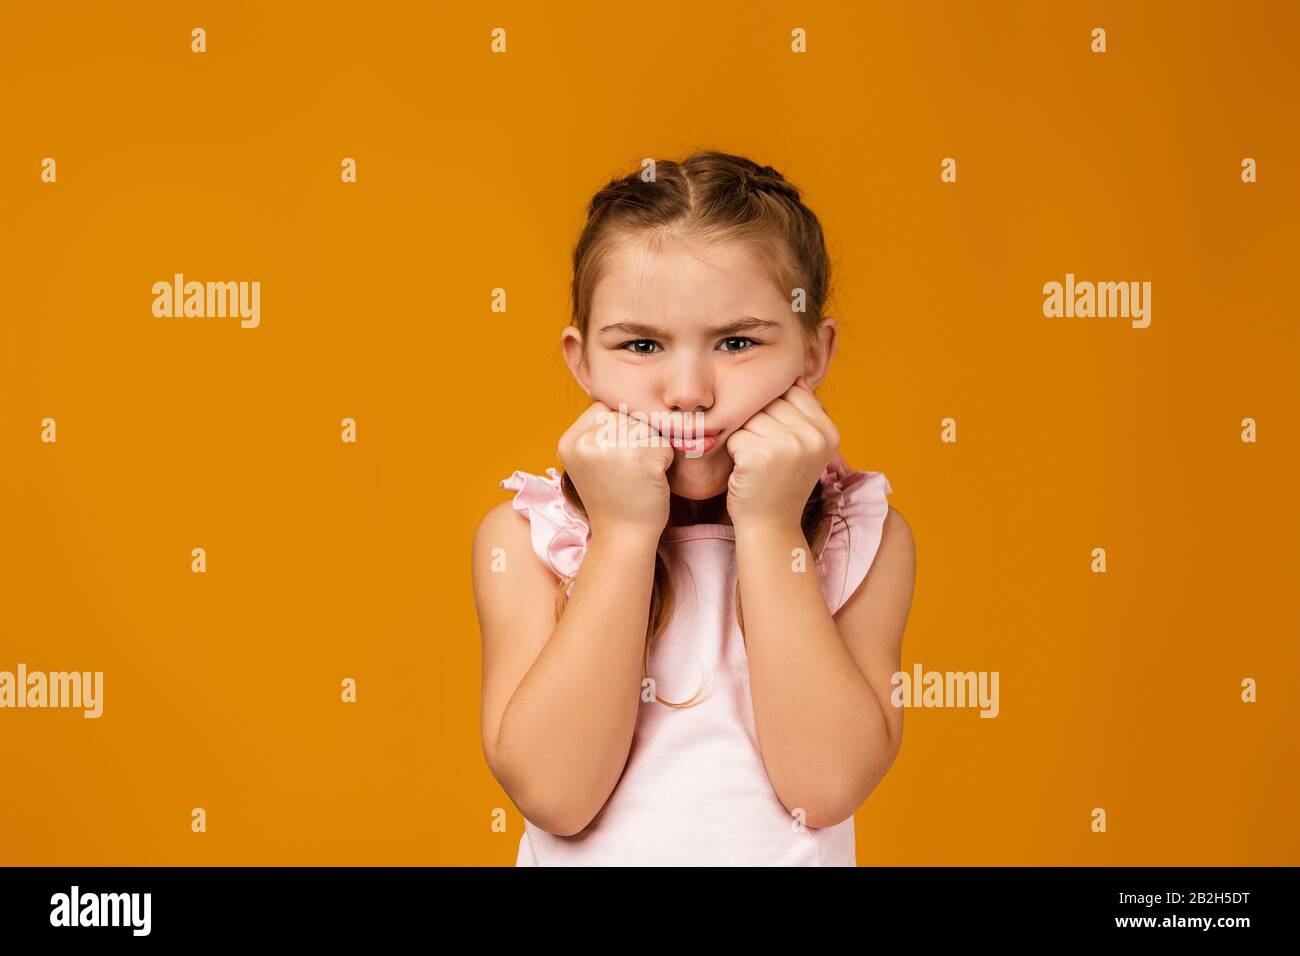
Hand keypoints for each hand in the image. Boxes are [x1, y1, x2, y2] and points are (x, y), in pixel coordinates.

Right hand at [557, 401, 673, 538]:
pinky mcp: (642, 457)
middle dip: (636, 438)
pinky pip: (664, 443)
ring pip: (646, 426)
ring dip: (652, 448)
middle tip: (628, 472)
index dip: (618, 429)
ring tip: (638, 476)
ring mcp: (613, 448)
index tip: (615, 460)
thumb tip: (624, 394)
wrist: (624, 537)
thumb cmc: (613, 498)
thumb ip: (597, 431)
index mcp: (569, 441)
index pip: (603, 408)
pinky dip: (665, 461)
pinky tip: (651, 481)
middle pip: (626, 415)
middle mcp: (586, 442)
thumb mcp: (590, 461)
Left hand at [724, 376, 840, 530]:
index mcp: (828, 431)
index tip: (779, 443)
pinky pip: (736, 436)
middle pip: (769, 404)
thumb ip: (803, 413)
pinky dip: (734, 453)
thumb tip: (796, 377)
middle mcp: (814, 436)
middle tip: (767, 459)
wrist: (770, 526)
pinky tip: (747, 473)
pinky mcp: (761, 455)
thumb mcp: (805, 447)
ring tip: (758, 465)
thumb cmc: (781, 483)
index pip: (792, 393)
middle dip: (759, 427)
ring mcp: (789, 445)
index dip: (776, 416)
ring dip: (746, 439)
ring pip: (751, 418)